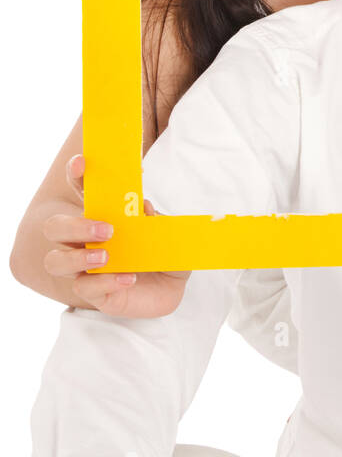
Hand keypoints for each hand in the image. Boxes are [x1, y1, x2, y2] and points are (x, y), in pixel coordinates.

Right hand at [43, 154, 189, 317]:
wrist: (171, 288)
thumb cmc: (162, 252)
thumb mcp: (167, 232)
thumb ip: (155, 219)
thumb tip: (142, 206)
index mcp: (100, 217)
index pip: (82, 192)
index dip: (77, 175)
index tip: (82, 162)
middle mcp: (84, 242)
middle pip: (55, 228)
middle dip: (75, 226)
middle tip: (106, 229)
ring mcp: (85, 268)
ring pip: (56, 261)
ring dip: (78, 257)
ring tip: (106, 255)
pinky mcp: (94, 293)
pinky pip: (85, 288)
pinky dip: (106, 282)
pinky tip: (128, 278)